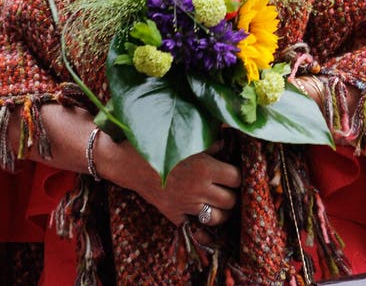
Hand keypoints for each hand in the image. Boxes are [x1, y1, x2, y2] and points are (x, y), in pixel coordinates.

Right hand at [100, 135, 240, 229]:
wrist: (127, 162)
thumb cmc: (157, 144)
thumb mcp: (185, 138)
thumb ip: (209, 142)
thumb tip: (225, 142)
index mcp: (205, 168)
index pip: (236, 178)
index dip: (238, 174)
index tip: (234, 170)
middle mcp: (199, 190)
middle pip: (231, 201)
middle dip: (232, 193)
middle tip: (228, 186)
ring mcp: (186, 205)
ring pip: (217, 218)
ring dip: (221, 210)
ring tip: (219, 201)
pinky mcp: (174, 215)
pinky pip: (195, 226)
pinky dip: (200, 221)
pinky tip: (200, 211)